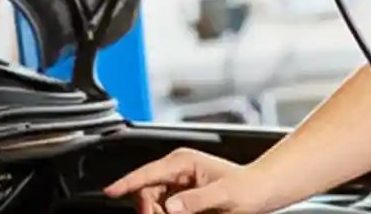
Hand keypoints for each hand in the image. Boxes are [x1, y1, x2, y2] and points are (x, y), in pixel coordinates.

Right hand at [104, 148, 269, 213]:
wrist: (260, 190)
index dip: (126, 182)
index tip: (110, 191)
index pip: (148, 173)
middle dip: (148, 209)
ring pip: (151, 202)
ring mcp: (178, 185)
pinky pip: (162, 209)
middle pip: (145, 191)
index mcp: (184, 162)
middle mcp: (177, 171)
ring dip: (157, 213)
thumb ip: (196, 199)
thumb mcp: (224, 194)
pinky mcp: (181, 198)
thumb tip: (171, 206)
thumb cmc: (247, 186)